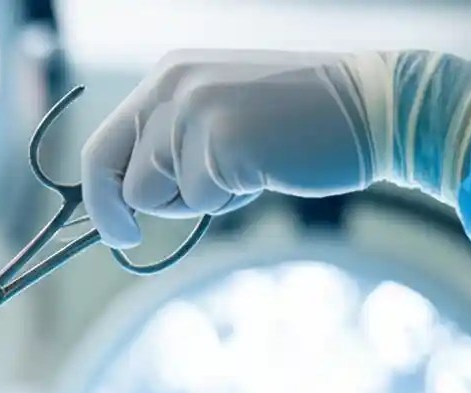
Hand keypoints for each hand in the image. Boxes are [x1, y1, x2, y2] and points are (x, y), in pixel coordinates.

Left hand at [81, 49, 470, 247]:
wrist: (374, 106)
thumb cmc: (298, 124)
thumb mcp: (221, 116)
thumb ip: (174, 143)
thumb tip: (129, 197)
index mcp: (168, 77)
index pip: (102, 144)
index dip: (97, 195)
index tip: (114, 228)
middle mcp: (171, 87)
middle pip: (113, 174)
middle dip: (120, 212)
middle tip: (128, 237)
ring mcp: (194, 111)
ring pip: (154, 194)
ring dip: (194, 201)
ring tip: (242, 170)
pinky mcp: (221, 139)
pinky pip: (197, 200)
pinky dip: (227, 201)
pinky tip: (263, 171)